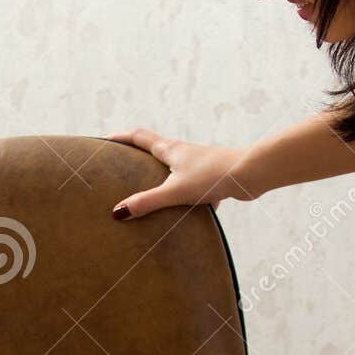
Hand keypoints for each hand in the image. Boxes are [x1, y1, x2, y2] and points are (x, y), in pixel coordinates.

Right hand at [105, 127, 257, 218]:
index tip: (104, 140)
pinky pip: (191, 188)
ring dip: (161, 181)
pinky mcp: (210, 178)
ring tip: (149, 197)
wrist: (250, 174)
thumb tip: (119, 212)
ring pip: (173, 172)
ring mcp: (197, 165)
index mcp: (170, 150)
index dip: (120, 137)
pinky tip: (185, 217)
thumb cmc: (213, 175)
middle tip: (121, 168)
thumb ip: (147, 202)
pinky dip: (184, 200)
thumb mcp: (174, 191)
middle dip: (137, 159)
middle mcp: (182, 154)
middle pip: (154, 152)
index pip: (138, 137)